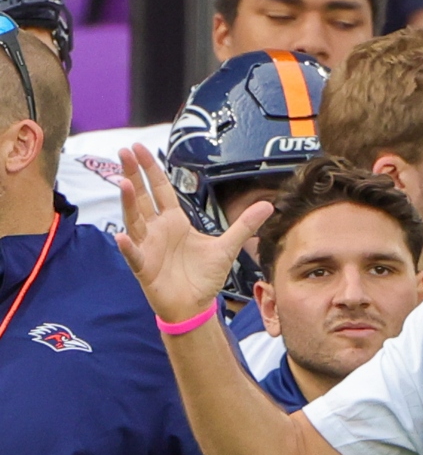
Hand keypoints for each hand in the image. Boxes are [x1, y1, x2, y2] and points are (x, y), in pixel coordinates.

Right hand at [113, 144, 273, 321]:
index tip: (138, 148)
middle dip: (133, 175)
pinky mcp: (144, 268)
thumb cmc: (204, 276)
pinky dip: (128, 247)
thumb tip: (267, 205)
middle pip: (142, 197)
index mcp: (174, 221)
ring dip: (129, 203)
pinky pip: (134, 255)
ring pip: (135, 220)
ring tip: (124, 183)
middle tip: (125, 151)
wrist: (196, 305)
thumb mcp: (227, 246)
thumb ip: (244, 225)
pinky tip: (123, 236)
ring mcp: (148, 247)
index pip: (160, 189)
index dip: (150, 169)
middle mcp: (157, 230)